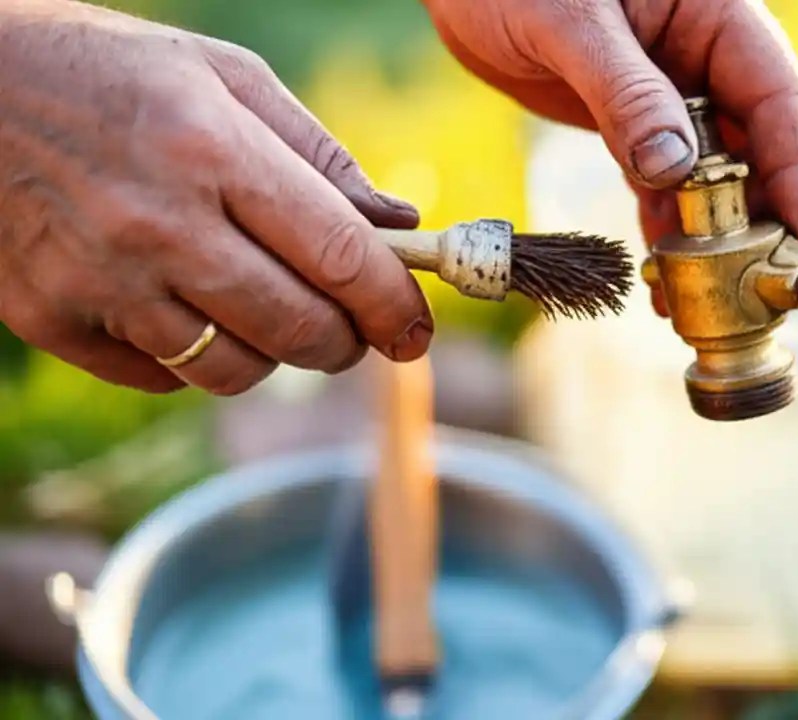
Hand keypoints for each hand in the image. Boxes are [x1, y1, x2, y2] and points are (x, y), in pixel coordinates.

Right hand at [0, 0, 431, 395]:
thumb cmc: (112, 73)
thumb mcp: (224, 76)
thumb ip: (320, 155)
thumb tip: (401, 223)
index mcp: (212, 149)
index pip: (340, 258)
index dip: (395, 306)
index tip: (415, 328)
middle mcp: (157, 223)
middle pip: (297, 330)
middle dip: (345, 341)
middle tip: (350, 328)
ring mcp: (98, 279)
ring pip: (234, 371)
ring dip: (273, 353)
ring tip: (264, 308)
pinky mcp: (50, 317)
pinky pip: (163, 377)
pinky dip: (194, 358)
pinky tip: (187, 307)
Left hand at [422, 0, 797, 315]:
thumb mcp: (571, 24)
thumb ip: (625, 91)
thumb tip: (675, 168)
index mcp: (718, 16)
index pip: (779, 100)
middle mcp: (705, 58)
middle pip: (758, 148)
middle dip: (767, 220)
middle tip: (767, 290)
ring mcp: (671, 96)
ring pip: (715, 177)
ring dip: (717, 240)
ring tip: (712, 302)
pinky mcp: (631, 124)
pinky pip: (664, 186)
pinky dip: (667, 233)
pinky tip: (666, 283)